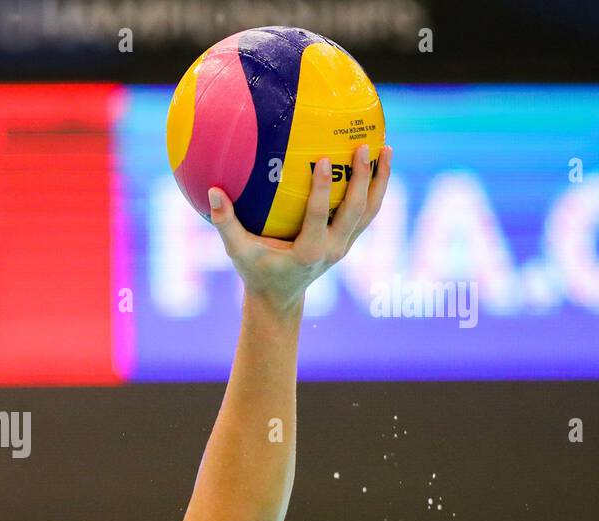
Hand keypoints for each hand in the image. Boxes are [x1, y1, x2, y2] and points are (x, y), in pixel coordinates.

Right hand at [208, 144, 391, 313]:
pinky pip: (367, 212)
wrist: (279, 297)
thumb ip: (226, 223)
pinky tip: (377, 163)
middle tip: (361, 146)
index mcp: (308, 252)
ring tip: (385, 148)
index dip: (324, 189)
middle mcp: (332, 249)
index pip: (319, 217)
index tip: (325, 159)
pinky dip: (375, 188)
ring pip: (370, 211)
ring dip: (380, 181)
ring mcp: (344, 246)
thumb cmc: (255, 271)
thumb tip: (213, 191)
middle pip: (355, 211)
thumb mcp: (238, 252)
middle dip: (362, 179)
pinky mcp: (347, 240)